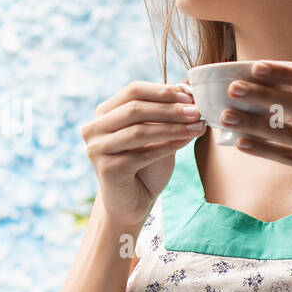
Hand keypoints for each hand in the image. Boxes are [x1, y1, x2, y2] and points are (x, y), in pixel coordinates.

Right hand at [81, 80, 205, 228]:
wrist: (132, 203)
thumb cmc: (144, 166)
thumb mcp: (156, 133)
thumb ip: (165, 113)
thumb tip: (189, 89)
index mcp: (104, 113)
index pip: (133, 91)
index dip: (163, 91)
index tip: (191, 96)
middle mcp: (94, 128)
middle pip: (135, 108)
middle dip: (170, 109)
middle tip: (197, 111)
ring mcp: (96, 149)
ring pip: (139, 131)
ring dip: (172, 127)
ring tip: (197, 126)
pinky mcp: (106, 170)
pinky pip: (142, 154)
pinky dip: (168, 146)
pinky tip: (186, 141)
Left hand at [216, 60, 291, 207]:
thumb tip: (275, 79)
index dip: (284, 72)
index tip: (255, 67)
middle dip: (262, 95)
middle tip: (232, 89)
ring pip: (289, 133)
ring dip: (254, 124)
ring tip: (226, 117)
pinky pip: (289, 158)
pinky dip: (264, 150)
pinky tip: (241, 144)